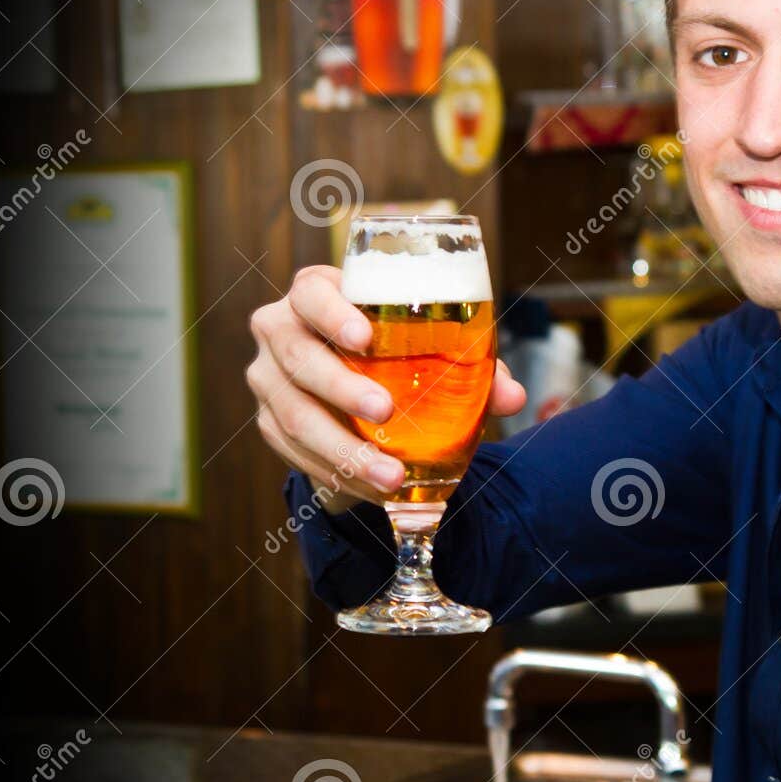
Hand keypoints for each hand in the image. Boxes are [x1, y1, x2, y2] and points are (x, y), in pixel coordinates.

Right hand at [247, 265, 525, 514]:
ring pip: (294, 415)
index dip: (332, 313)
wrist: (353, 386)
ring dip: (343, 450)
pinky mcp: (269, 423)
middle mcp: (280, 330)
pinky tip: (373, 488)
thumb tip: (512, 396)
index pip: (311, 293)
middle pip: (299, 357)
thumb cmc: (395, 349)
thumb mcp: (431, 346)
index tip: (365, 338)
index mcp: (317, 294)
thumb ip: (474, 365)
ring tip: (389, 474)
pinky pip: (296, 452)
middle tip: (386, 412)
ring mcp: (268, 379)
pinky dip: (338, 473)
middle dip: (341, 388)